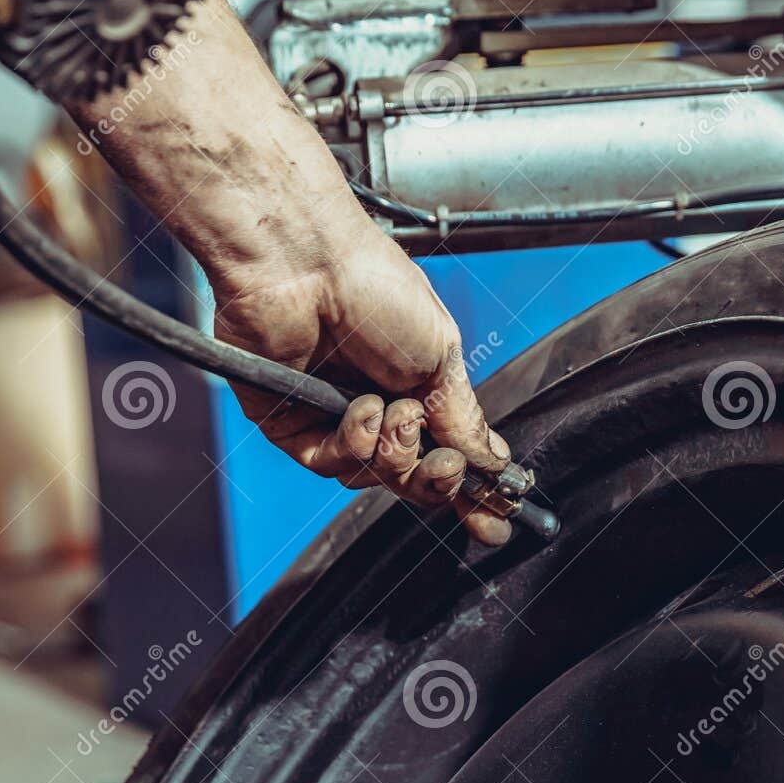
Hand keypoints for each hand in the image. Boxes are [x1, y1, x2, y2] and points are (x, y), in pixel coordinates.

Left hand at [213, 220, 515, 546]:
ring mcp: (330, 419)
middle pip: (411, 482)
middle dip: (434, 480)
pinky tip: (358, 408)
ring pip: (371, 478)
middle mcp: (375, 409)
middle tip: (445, 464)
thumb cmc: (373, 285)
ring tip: (393, 410)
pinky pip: (328, 464)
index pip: (447, 458)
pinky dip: (351, 443)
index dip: (471, 495)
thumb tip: (492, 462)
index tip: (495, 522)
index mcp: (417, 390)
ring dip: (392, 452)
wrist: (306, 261)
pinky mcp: (288, 424)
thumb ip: (464, 418)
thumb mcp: (441, 356)